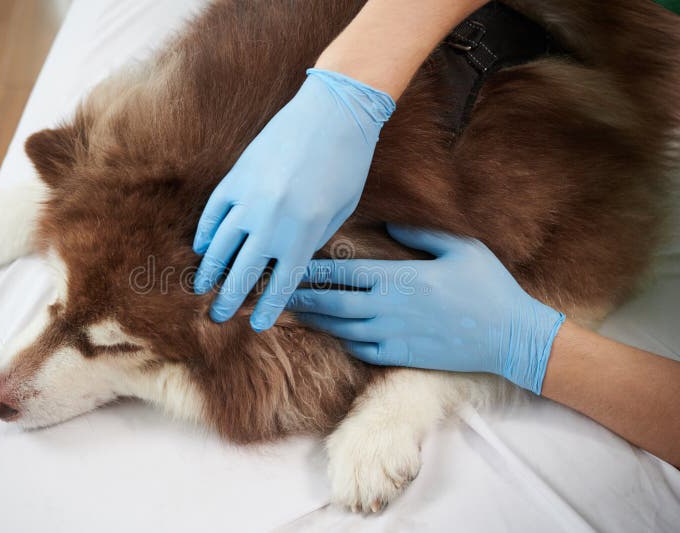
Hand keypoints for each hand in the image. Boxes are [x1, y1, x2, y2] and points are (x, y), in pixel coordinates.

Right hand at [193, 68, 394, 331]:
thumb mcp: (339, 210)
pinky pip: (214, 213)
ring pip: (220, 245)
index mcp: (303, 233)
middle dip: (229, 298)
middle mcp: (272, 221)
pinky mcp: (237, 176)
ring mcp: (249, 198)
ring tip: (202, 288)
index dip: (266, 307)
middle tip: (218, 317)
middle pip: (243, 272)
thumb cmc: (346, 164)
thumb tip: (288, 260)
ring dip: (210, 270)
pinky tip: (202, 249)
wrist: (333, 112)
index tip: (256, 324)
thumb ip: (313, 239)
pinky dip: (206, 233)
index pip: (280, 283)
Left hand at [286, 225, 565, 393]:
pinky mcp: (402, 357)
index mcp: (399, 279)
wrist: (510, 336)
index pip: (343, 274)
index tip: (286, 267)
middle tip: (273, 295)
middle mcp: (389, 309)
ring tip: (292, 314)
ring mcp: (394, 336)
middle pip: (332, 304)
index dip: (310, 272)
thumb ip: (421, 235)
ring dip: (315, 321)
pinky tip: (331, 335)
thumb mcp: (459, 249)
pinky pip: (362, 350)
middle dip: (300, 299)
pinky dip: (342, 341)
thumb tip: (390, 226)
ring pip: (341, 329)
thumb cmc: (488, 286)